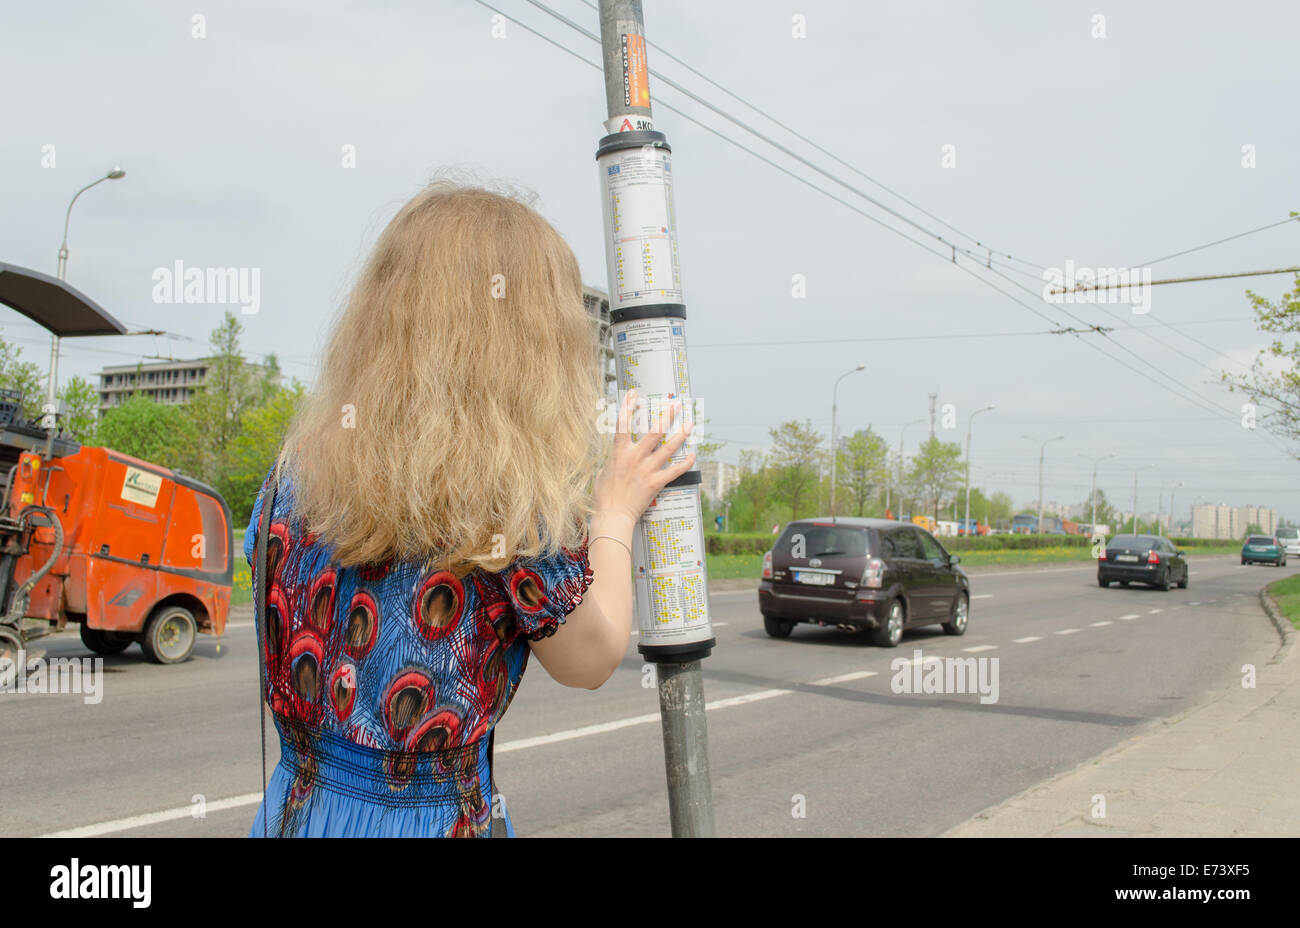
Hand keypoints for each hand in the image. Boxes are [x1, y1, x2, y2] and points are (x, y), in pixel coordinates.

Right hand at [592, 389, 694, 525]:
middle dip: (667, 415)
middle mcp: (635, 458)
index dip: (628, 406)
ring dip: (681, 435)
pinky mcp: (656, 482)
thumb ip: (611, 462)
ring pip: (668, 448)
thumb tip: (614, 459)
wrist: (612, 515)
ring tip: (689, 424)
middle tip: (676, 404)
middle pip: (654, 431)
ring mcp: (647, 469)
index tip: (634, 394)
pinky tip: (693, 455)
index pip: (623, 424)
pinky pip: (675, 470)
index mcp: (619, 453)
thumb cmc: (604, 497)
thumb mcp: (602, 473)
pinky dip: (686, 463)